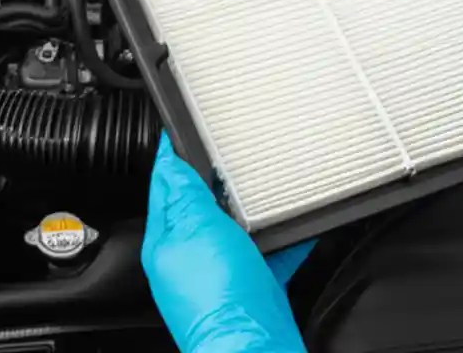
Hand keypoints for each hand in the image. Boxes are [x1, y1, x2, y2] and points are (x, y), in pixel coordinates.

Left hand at [142, 135, 305, 352]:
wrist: (255, 350)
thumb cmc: (219, 299)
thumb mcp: (198, 231)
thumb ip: (185, 196)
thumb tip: (168, 163)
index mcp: (166, 242)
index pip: (163, 187)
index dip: (170, 157)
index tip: (179, 131)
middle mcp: (192, 259)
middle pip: (201, 208)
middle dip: (215, 182)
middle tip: (229, 154)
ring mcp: (224, 276)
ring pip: (237, 232)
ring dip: (252, 211)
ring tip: (268, 186)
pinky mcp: (255, 290)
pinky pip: (269, 255)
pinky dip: (284, 240)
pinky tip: (299, 227)